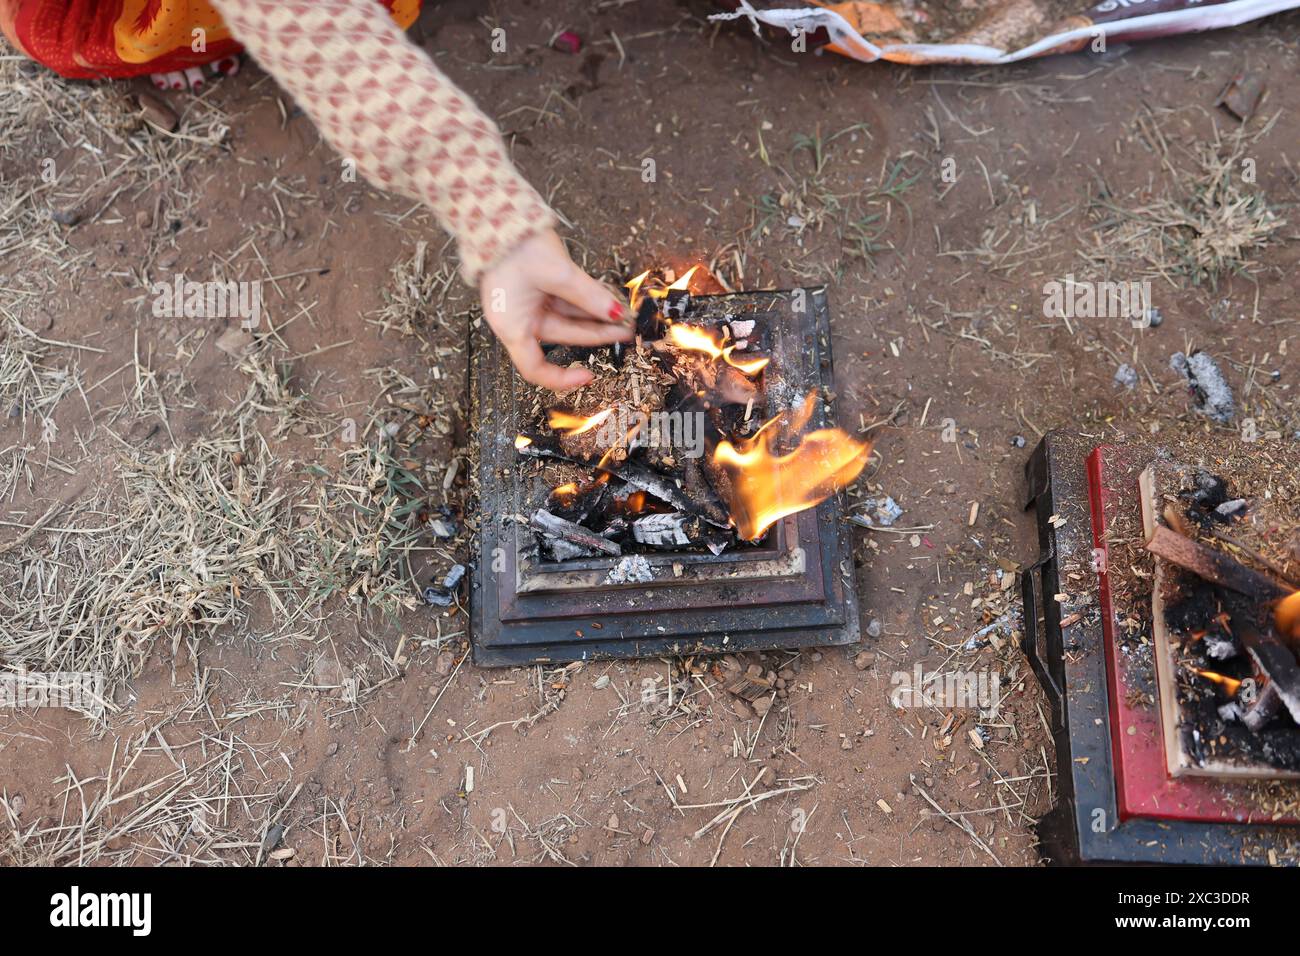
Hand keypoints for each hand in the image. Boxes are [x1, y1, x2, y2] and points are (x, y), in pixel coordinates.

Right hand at [478, 229, 632, 389]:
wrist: (497, 215)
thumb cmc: (514, 247)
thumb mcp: (557, 273)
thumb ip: (588, 296)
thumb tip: (615, 313)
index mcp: (513, 326)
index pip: (535, 368)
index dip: (562, 379)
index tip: (589, 376)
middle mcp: (520, 319)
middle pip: (565, 337)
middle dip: (597, 333)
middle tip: (626, 329)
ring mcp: (530, 304)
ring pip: (569, 318)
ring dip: (596, 315)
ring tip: (624, 312)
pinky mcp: (538, 289)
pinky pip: (567, 301)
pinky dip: (586, 300)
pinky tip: (608, 299)